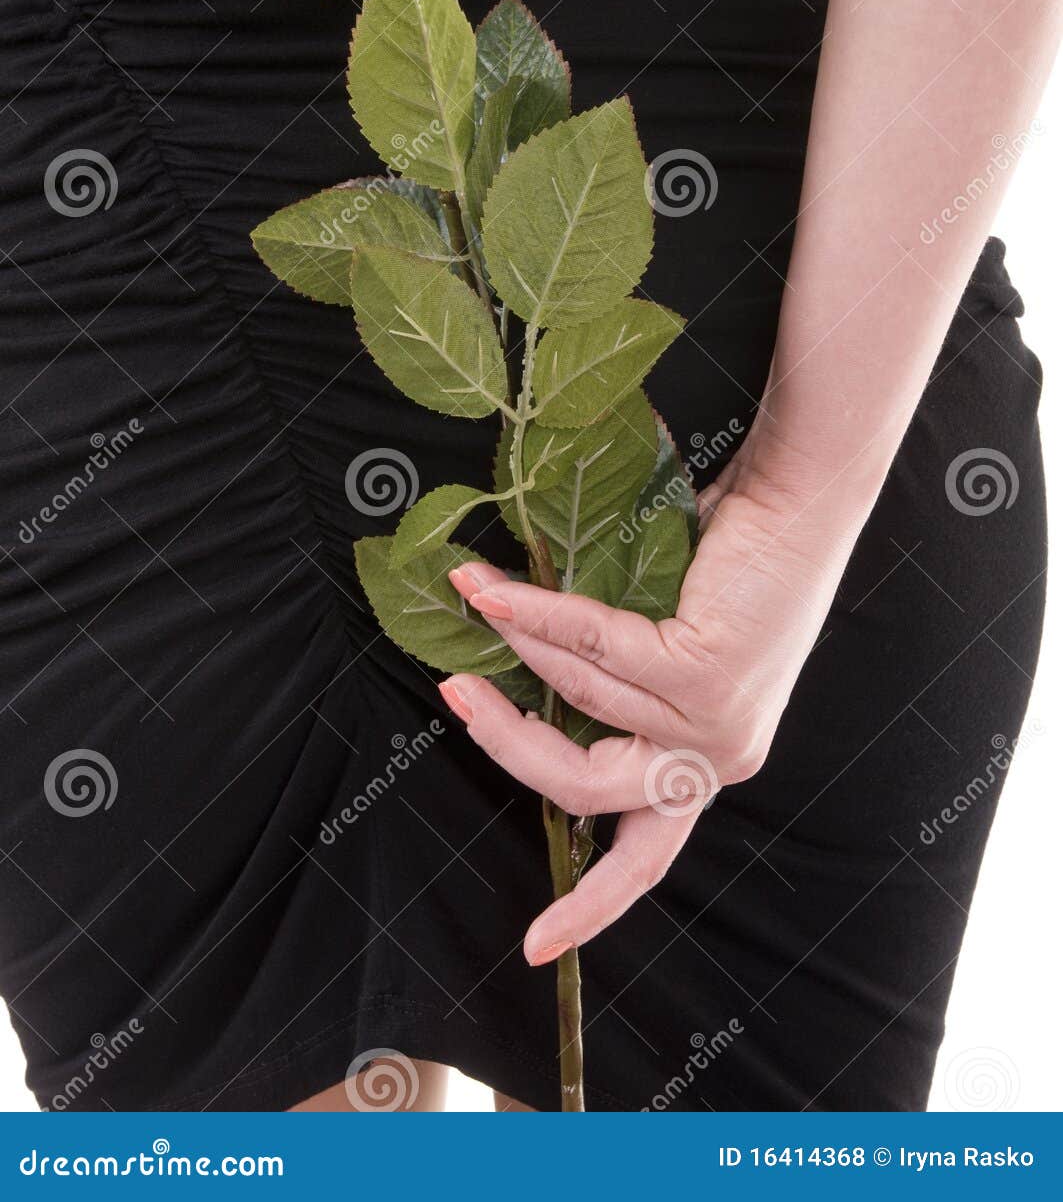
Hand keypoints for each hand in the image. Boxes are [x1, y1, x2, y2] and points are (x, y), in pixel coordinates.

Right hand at [440, 440, 871, 965]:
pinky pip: (595, 652)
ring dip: (515, 646)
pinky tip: (492, 591)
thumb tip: (510, 654)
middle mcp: (718, 757)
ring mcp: (714, 723)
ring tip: (469, 591)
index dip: (590, 905)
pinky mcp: (706, 676)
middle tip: (453, 691)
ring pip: (579, 701)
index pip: (647, 856)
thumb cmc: (737, 558)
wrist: (800, 501)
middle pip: (582, 787)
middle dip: (506, 743)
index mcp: (711, 759)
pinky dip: (536, 617)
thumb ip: (611, 673)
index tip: (537, 948)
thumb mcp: (668, 638)